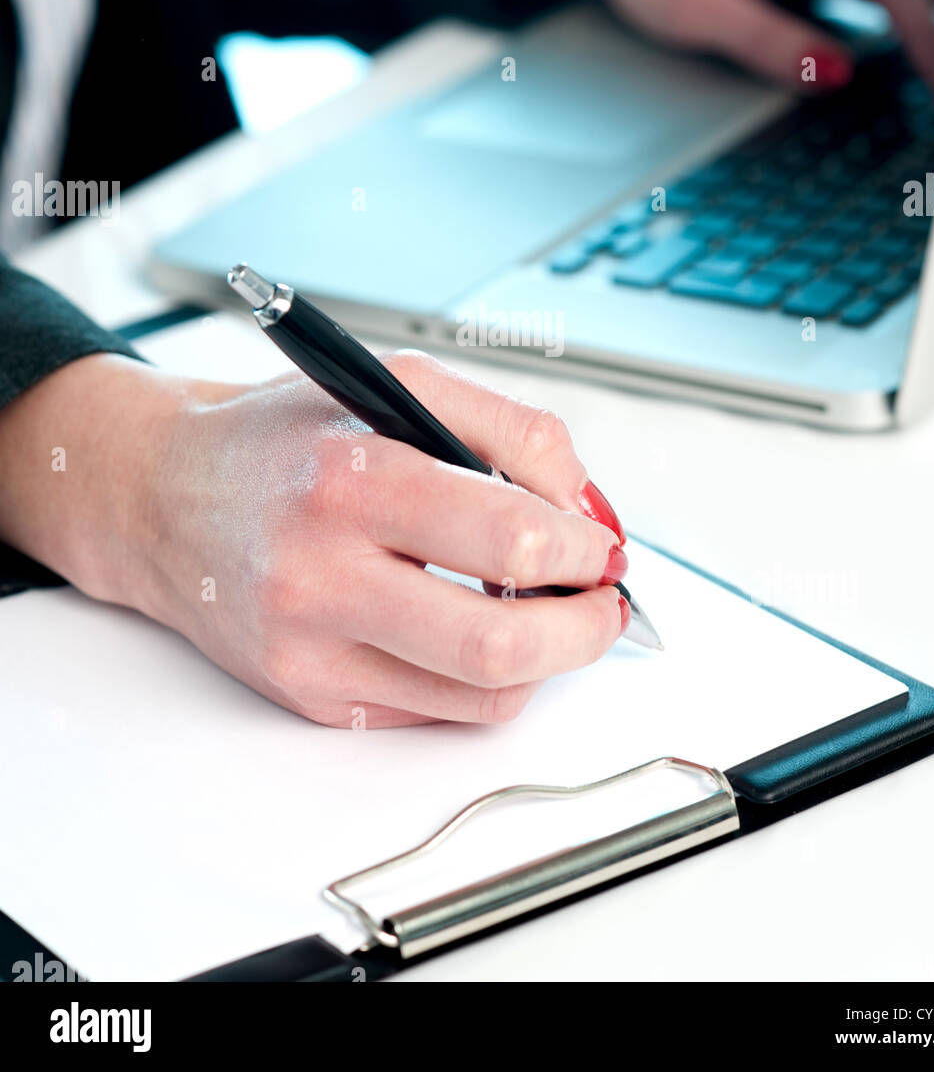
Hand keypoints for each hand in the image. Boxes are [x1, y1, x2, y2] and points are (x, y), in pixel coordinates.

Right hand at [0, 352, 626, 727]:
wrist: (167, 497)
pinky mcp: (309, 695)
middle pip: (501, 644)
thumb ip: (512, 432)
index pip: (511, 539)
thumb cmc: (286, 439)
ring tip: (550, 613)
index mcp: (352, 478)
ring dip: (546, 660)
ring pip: (479, 695)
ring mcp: (310, 648)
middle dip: (586, 629)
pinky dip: (484, 679)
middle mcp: (321, 573)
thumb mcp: (399, 387)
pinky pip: (435, 711)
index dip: (585, 549)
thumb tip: (588, 509)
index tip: (600, 544)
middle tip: (602, 602)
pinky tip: (480, 630)